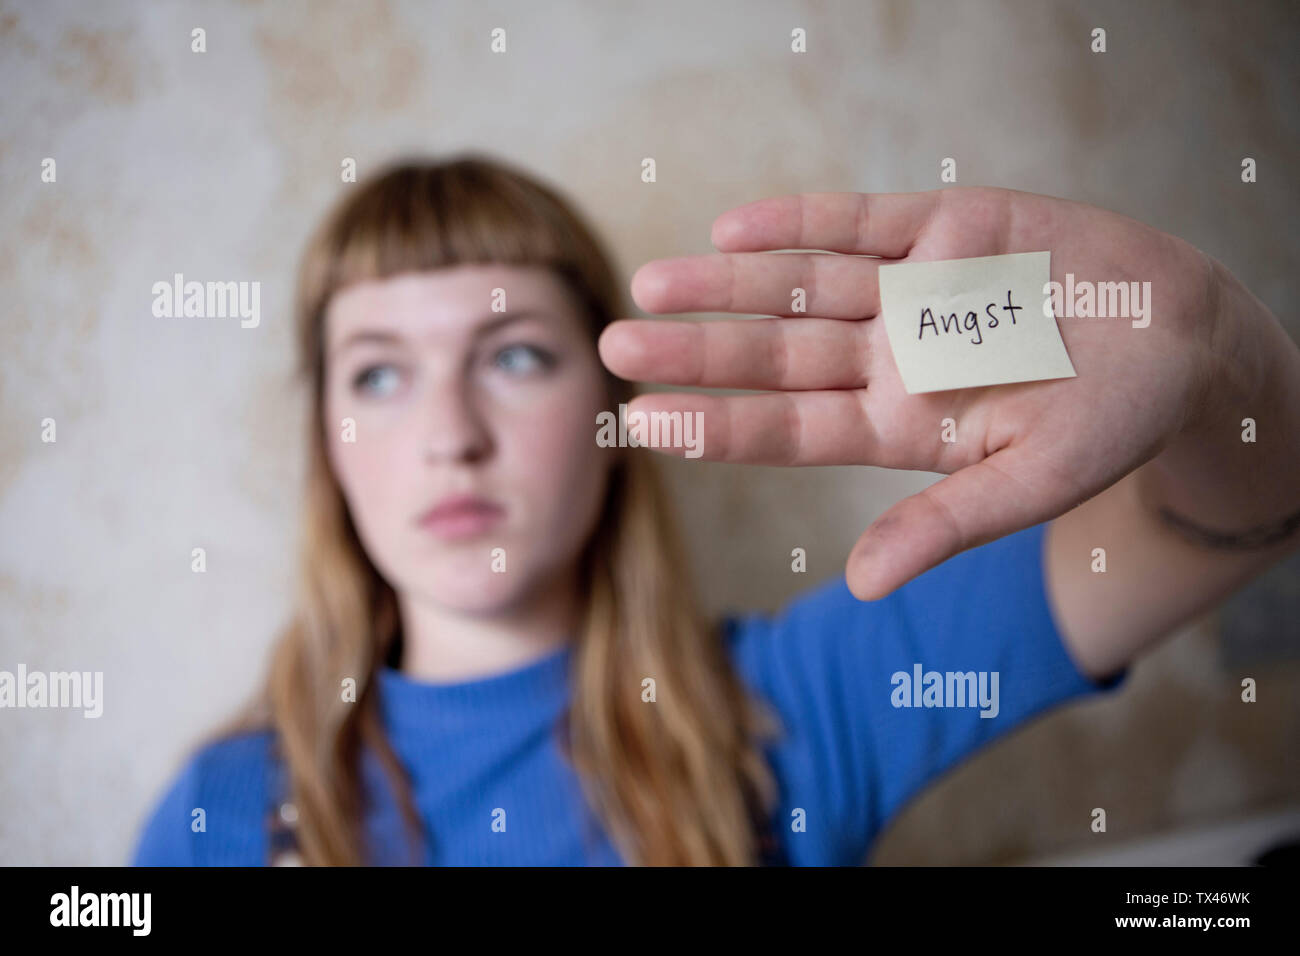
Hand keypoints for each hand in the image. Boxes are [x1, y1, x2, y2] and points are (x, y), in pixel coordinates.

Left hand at [597, 186, 1233, 599]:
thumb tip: (860, 585)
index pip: (786, 429)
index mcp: (898, 426)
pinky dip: (801, 222)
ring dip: (727, 282)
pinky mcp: (949, 229)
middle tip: (613, 344)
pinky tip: (733, 226)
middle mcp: (889, 358)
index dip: (716, 424)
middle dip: (698, 351)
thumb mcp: (1035, 480)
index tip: (640, 421)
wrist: (1186, 340)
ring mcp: (913, 292)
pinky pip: (861, 223)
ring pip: (800, 284)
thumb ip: (947, 523)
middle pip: (774, 355)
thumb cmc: (1112, 424)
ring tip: (651, 282)